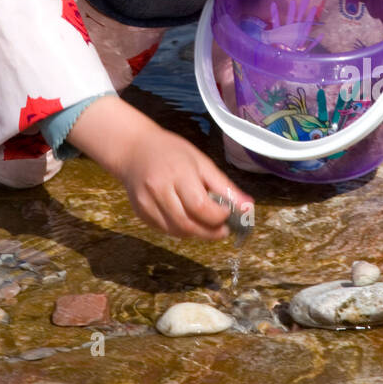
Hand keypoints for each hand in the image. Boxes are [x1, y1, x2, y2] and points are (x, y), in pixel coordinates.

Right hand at [119, 126, 253, 239]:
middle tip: (223, 229)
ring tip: (206, 224)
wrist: (133, 149)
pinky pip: (165, 231)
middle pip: (189, 225)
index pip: (200, 207)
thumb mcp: (201, 162)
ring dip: (197, 234)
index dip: (219, 216)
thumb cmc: (171, 152)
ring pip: (177, 232)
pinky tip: (187, 219)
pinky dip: (181, 231)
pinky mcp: (140, 213)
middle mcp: (159, 189)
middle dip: (211, 232)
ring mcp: (147, 203)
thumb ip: (225, 187)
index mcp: (178, 173)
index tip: (227, 213)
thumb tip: (248, 208)